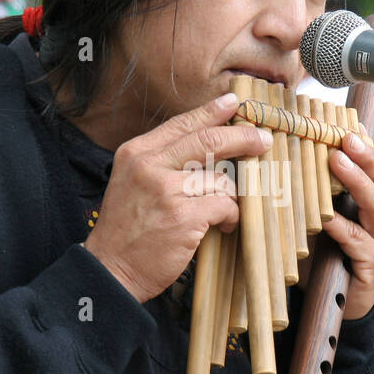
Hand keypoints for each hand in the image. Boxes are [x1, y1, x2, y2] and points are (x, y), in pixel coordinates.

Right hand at [83, 93, 272, 302]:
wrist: (111, 269)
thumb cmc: (127, 229)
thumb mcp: (133, 182)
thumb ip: (163, 161)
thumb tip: (210, 144)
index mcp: (137, 152)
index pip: (182, 123)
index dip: (212, 112)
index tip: (234, 103)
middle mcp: (150, 165)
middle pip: (209, 140)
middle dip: (242, 138)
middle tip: (263, 140)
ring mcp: (166, 190)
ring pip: (221, 178)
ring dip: (232, 194)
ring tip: (226, 210)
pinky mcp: (183, 216)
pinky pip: (224, 205)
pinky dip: (231, 215)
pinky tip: (224, 225)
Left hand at [311, 13, 373, 321]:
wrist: (338, 303)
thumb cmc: (331, 251)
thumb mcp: (332, 212)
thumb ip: (329, 185)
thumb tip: (305, 142)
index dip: (367, 144)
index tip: (344, 124)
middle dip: (366, 157)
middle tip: (345, 137)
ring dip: (357, 182)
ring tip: (337, 161)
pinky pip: (360, 243)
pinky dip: (344, 229)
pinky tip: (328, 218)